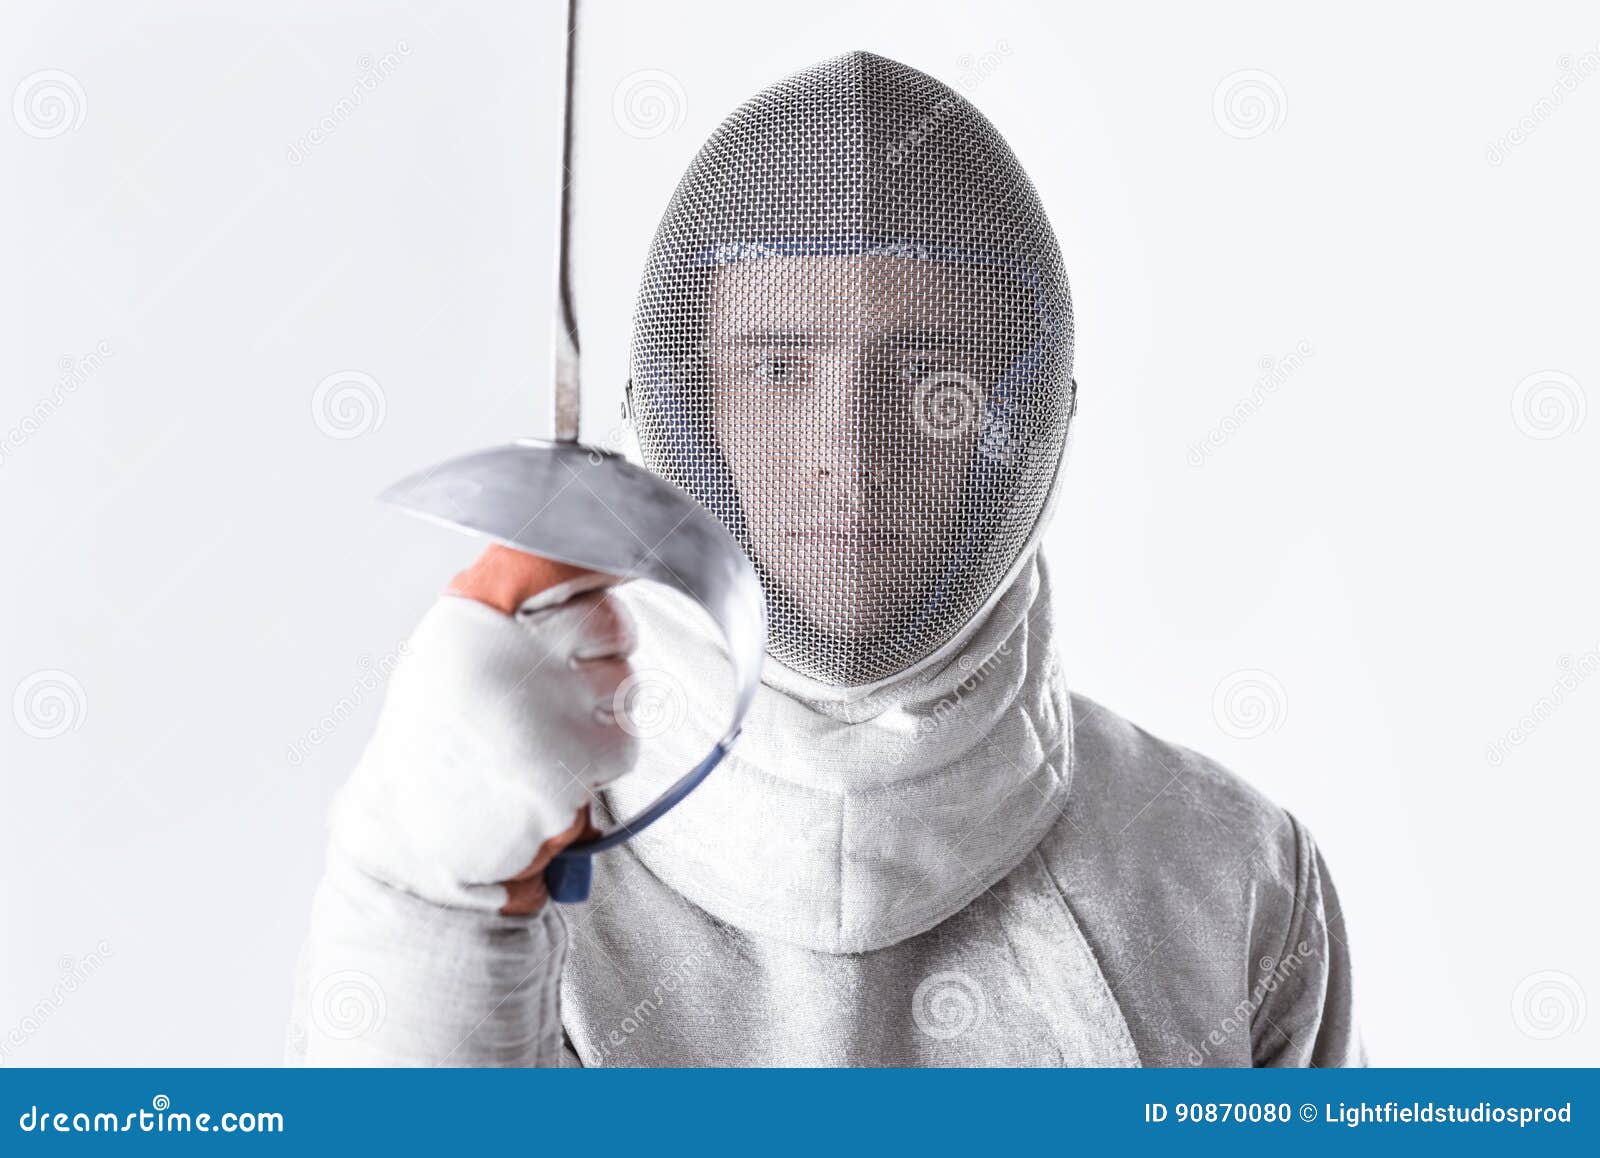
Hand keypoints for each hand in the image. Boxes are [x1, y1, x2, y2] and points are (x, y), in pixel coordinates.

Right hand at [327, 544, 637, 914]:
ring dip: (602, 714)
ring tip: (549, 739)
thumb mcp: (447, 659)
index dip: (595, 594)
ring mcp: (544, 708)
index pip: (571, 572)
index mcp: (474, 619)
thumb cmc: (436, 752)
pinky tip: (558, 773)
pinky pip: (624, 744)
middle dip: (605, 656)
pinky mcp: (570, 763)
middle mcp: (510, 655)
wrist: (411, 845)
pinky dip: (602, 763)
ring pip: (625, 686)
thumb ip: (506, 616)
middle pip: (612, 625)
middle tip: (565, 692)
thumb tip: (579, 574)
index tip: (596, 609)